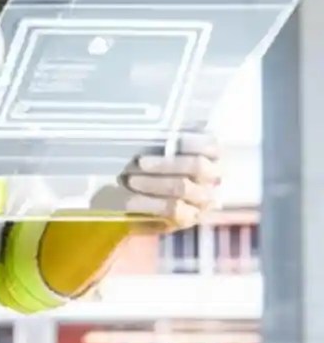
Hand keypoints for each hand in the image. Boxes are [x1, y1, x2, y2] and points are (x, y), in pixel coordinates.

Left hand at [91, 132, 222, 234]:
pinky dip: (149, 204)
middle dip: (165, 164)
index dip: (194, 141)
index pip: (211, 144)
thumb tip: (146, 123)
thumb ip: (160, 139)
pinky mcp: (189, 218)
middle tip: (138, 162)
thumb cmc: (153, 165)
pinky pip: (173, 211)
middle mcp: (213, 177)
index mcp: (211, 154)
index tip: (172, 138)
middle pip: (197, 166)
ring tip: (129, 180)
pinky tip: (129, 201)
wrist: (144, 201)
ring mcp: (204, 200)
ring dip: (153, 183)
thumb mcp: (158, 148)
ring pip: (183, 189)